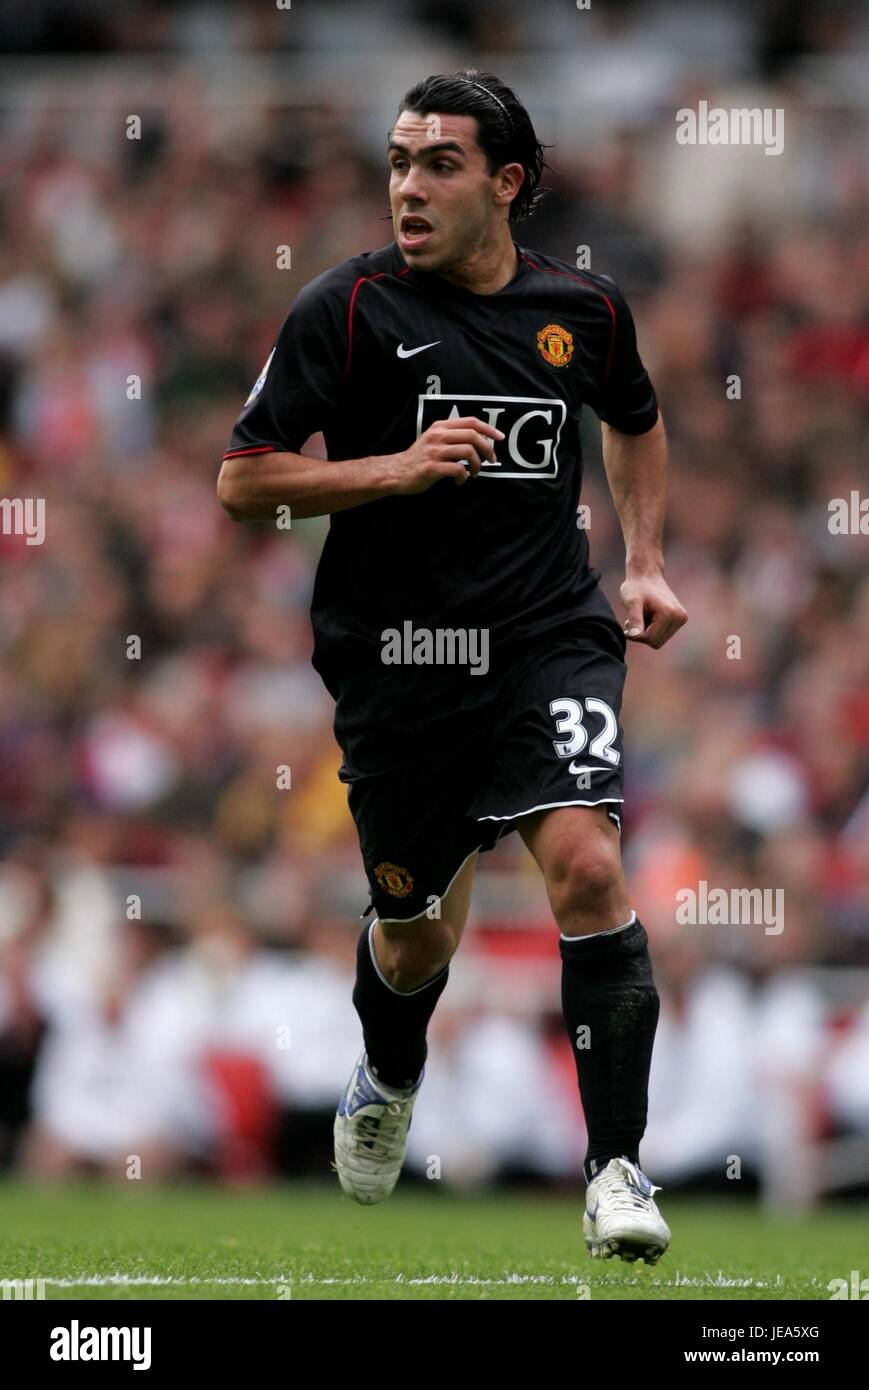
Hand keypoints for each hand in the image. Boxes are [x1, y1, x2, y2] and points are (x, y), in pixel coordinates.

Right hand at [390, 417, 504, 494]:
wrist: (397, 472)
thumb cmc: (419, 458)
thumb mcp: (434, 439)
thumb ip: (452, 435)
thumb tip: (479, 439)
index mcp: (440, 427)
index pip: (471, 421)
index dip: (489, 429)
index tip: (500, 438)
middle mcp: (438, 436)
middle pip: (473, 436)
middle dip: (487, 449)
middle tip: (491, 461)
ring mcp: (434, 451)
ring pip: (468, 452)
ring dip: (477, 465)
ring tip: (473, 473)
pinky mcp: (432, 468)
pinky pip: (458, 470)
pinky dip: (464, 477)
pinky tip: (459, 481)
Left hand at [620, 571, 686, 647]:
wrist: (646, 574)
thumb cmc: (636, 587)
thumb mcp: (632, 603)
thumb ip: (635, 620)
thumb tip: (634, 636)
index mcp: (670, 614)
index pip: (651, 640)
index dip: (636, 634)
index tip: (628, 622)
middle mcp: (680, 617)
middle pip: (656, 642)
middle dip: (643, 634)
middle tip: (635, 617)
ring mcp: (682, 618)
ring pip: (659, 640)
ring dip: (647, 631)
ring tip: (643, 615)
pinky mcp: (680, 619)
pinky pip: (663, 634)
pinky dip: (653, 629)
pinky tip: (648, 615)